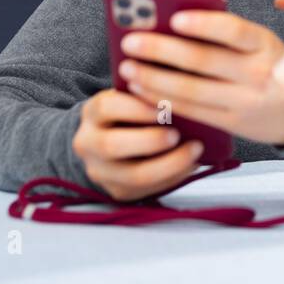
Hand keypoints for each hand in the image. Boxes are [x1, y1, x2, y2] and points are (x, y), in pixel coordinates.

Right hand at [72, 88, 206, 201]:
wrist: (109, 142)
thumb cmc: (131, 111)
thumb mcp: (131, 96)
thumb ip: (149, 92)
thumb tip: (181, 91)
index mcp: (92, 112)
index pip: (106, 107)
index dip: (137, 108)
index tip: (165, 107)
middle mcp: (88, 143)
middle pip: (112, 146)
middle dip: (150, 140)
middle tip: (177, 133)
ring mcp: (100, 171)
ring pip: (133, 175)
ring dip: (169, 163)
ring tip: (195, 149)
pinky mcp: (117, 192)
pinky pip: (147, 190)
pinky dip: (174, 177)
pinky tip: (191, 164)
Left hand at [114, 11, 283, 148]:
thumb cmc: (269, 64)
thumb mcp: (261, 43)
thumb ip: (227, 33)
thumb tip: (171, 22)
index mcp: (265, 44)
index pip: (233, 31)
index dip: (203, 24)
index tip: (173, 18)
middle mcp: (258, 73)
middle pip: (203, 61)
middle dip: (162, 50)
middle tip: (131, 41)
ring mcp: (245, 101)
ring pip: (191, 90)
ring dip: (154, 78)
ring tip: (127, 68)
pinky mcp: (232, 123)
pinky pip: (192, 111)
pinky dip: (163, 100)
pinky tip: (142, 91)